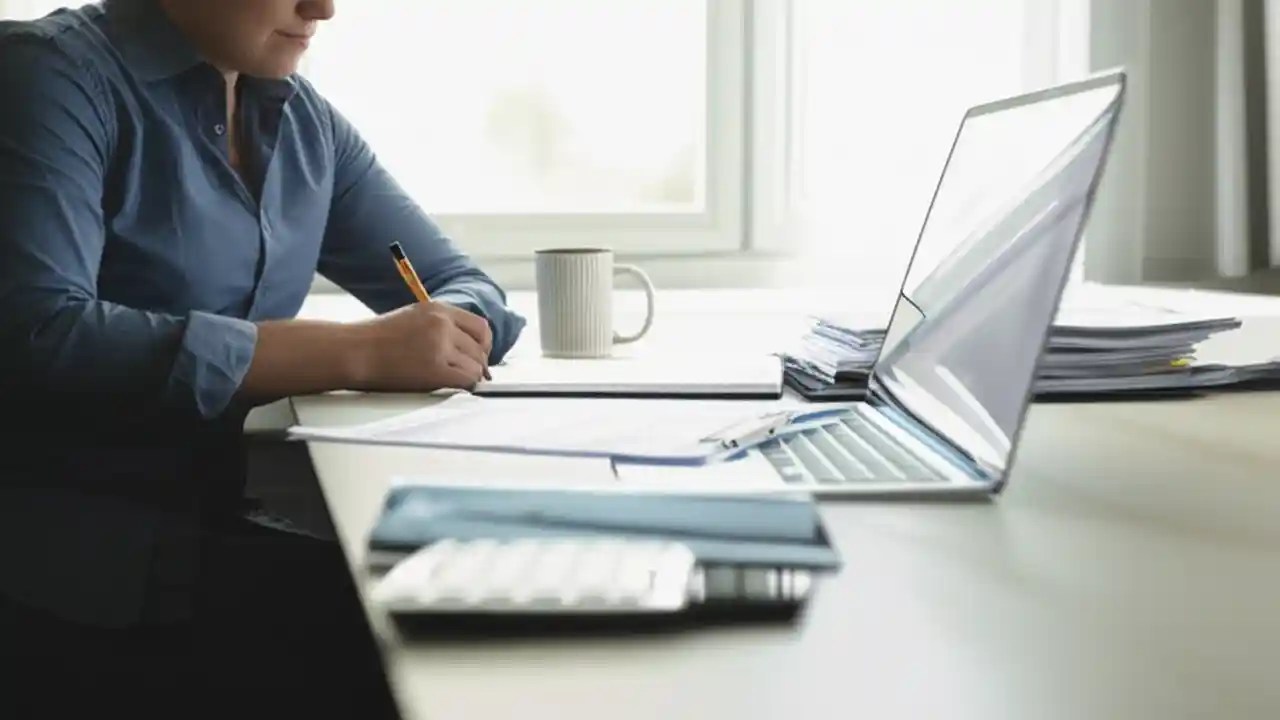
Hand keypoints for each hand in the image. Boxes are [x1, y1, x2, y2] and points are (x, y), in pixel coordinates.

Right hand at [350, 301, 492, 390]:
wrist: (354, 351)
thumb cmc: (376, 338)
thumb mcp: (413, 317)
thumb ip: (440, 325)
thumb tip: (466, 345)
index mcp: (438, 309)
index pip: (480, 326)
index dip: (483, 344)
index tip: (479, 355)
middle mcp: (442, 324)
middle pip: (480, 348)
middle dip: (478, 363)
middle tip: (470, 374)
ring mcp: (440, 346)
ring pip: (476, 366)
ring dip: (470, 376)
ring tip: (456, 381)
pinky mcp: (435, 369)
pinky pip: (467, 380)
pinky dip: (466, 386)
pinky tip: (455, 388)